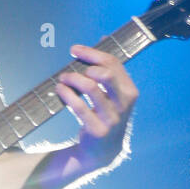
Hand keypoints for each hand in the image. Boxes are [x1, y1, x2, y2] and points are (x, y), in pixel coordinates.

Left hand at [55, 44, 138, 170]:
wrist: (103, 150)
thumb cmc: (105, 114)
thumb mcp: (112, 93)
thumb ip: (109, 68)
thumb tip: (102, 39)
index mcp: (129, 91)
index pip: (113, 64)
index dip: (92, 53)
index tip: (74, 50)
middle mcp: (124, 104)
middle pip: (106, 74)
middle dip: (86, 65)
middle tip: (72, 66)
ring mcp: (111, 118)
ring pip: (91, 88)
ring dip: (72, 78)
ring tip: (63, 78)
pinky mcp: (97, 129)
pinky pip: (79, 106)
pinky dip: (67, 94)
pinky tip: (60, 89)